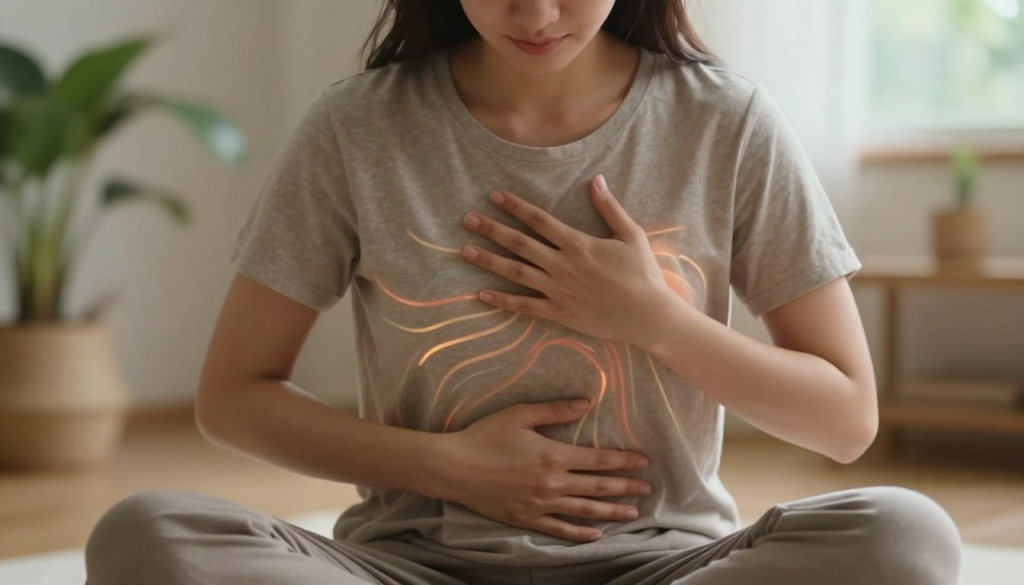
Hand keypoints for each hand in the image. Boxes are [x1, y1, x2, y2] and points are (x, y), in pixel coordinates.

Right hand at [431, 398, 652, 542]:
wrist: (455, 467)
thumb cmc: (485, 435)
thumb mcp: (520, 414)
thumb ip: (555, 409)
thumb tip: (586, 403)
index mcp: (553, 455)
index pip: (598, 460)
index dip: (624, 461)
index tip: (644, 462)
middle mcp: (552, 483)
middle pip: (598, 486)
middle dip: (626, 487)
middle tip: (648, 488)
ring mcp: (541, 504)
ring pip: (585, 510)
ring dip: (612, 511)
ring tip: (633, 513)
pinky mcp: (527, 518)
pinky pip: (560, 529)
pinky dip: (580, 534)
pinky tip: (596, 534)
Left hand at [460, 174, 676, 345]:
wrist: (649, 316)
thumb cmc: (643, 274)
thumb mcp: (631, 235)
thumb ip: (610, 208)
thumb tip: (596, 179)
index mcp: (578, 244)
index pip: (539, 220)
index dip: (515, 207)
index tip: (494, 196)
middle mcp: (562, 266)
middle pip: (520, 244)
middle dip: (492, 230)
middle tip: (468, 219)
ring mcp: (558, 291)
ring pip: (516, 273)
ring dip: (489, 261)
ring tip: (465, 251)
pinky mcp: (559, 313)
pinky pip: (525, 306)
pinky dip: (502, 300)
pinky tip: (481, 293)